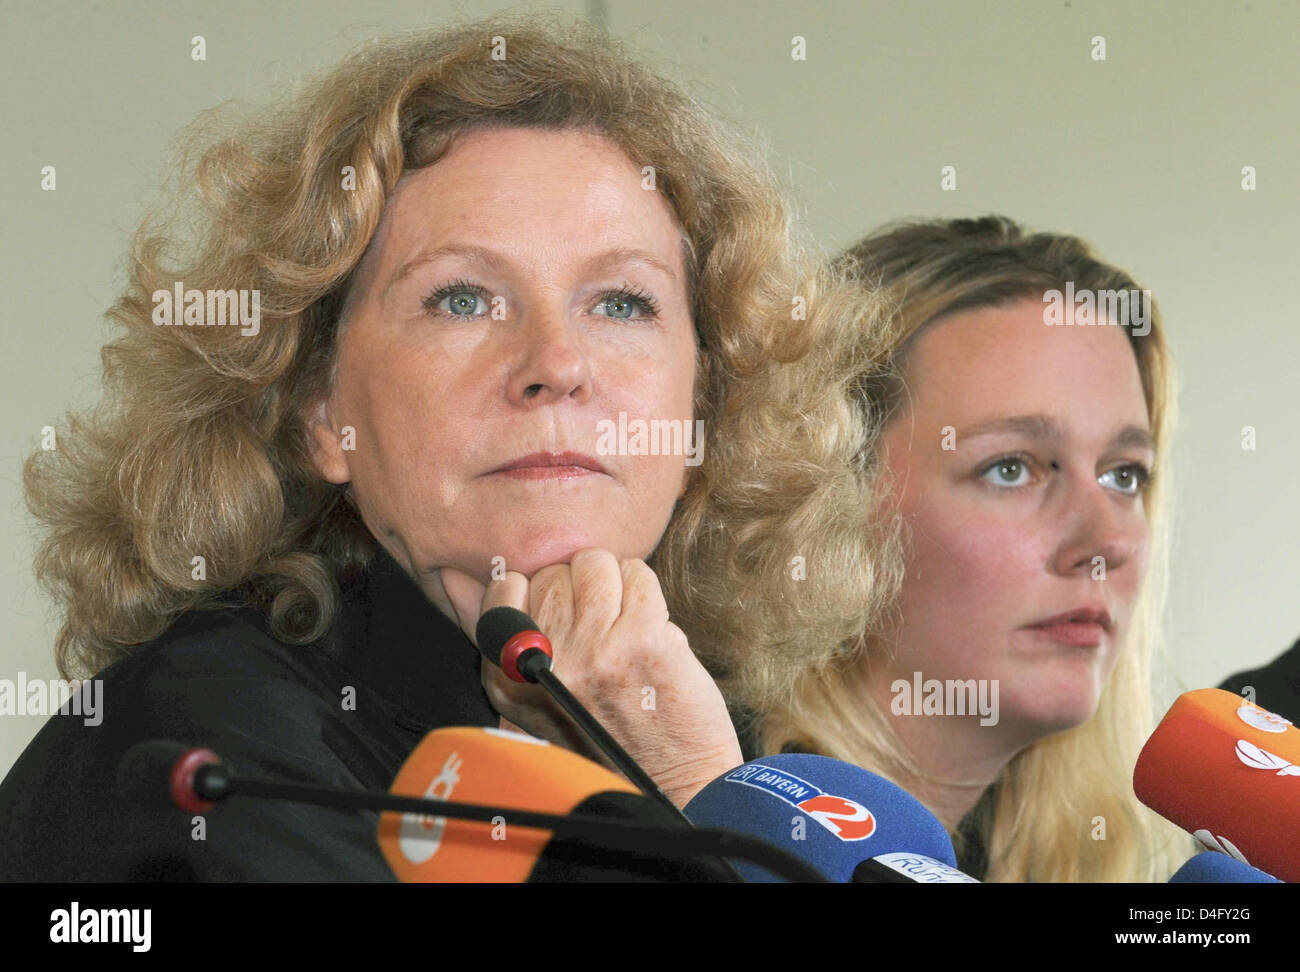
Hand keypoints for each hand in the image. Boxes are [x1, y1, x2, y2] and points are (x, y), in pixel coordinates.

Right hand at [439, 548, 742, 806]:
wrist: (671, 784)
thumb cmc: (603, 739)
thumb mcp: (530, 702)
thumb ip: (503, 641)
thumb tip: (458, 575)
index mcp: (507, 677)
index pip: (504, 588)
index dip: (537, 588)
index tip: (559, 608)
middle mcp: (544, 661)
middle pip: (552, 573)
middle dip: (577, 586)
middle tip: (598, 622)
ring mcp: (594, 650)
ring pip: (594, 564)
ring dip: (613, 580)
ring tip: (622, 616)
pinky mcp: (643, 641)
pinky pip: (638, 575)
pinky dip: (644, 587)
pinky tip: (648, 619)